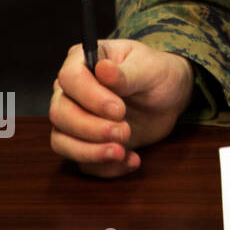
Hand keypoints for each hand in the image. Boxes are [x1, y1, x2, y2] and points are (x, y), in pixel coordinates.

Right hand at [49, 39, 194, 177]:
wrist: (169, 98)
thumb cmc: (157, 73)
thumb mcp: (150, 68)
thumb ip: (126, 73)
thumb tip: (103, 69)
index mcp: (84, 62)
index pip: (70, 78)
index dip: (90, 97)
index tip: (119, 109)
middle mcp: (72, 91)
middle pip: (60, 113)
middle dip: (90, 128)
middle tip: (124, 131)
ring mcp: (76, 119)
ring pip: (61, 141)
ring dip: (90, 152)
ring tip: (121, 152)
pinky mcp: (87, 143)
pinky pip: (82, 162)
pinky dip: (105, 167)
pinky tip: (131, 160)